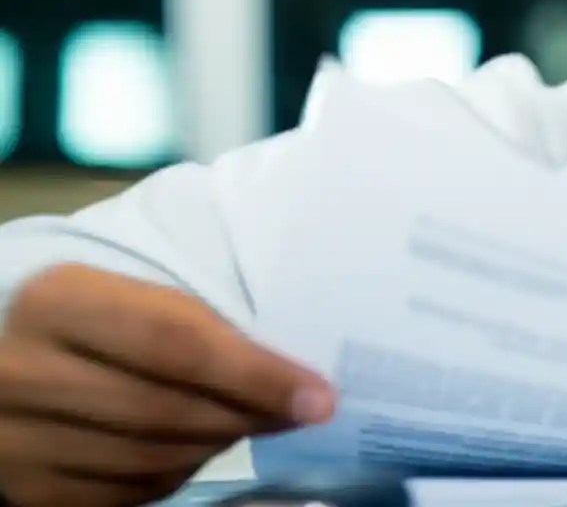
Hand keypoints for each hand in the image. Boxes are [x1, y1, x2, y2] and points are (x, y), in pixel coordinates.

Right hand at [0, 264, 335, 505]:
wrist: (11, 356)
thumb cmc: (102, 315)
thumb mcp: (141, 296)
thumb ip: (205, 327)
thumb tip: (300, 384)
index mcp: (60, 302)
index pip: (177, 343)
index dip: (257, 375)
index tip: (320, 398)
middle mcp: (23, 372)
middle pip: (167, 411)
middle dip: (247, 416)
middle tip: (297, 414)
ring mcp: (16, 438)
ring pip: (150, 461)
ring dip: (216, 447)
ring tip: (247, 424)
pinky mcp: (26, 488)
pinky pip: (125, 496)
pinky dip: (174, 477)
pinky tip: (196, 451)